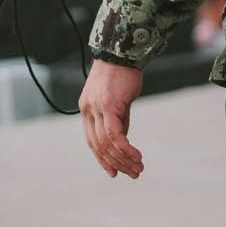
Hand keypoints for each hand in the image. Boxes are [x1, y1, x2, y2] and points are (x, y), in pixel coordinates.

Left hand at [80, 59, 143, 179]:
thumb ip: (117, 121)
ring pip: (107, 143)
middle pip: (98, 146)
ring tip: (138, 168)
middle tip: (133, 173)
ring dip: (124, 159)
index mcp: (86, 110)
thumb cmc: (122, 75)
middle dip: (116, 163)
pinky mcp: (108, 106)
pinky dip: (125, 149)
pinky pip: (114, 135)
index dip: (102, 159)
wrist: (123, 53)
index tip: (114, 171)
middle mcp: (88, 110)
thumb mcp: (117, 102)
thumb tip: (122, 142)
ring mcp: (96, 108)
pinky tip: (136, 156)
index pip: (92, 141)